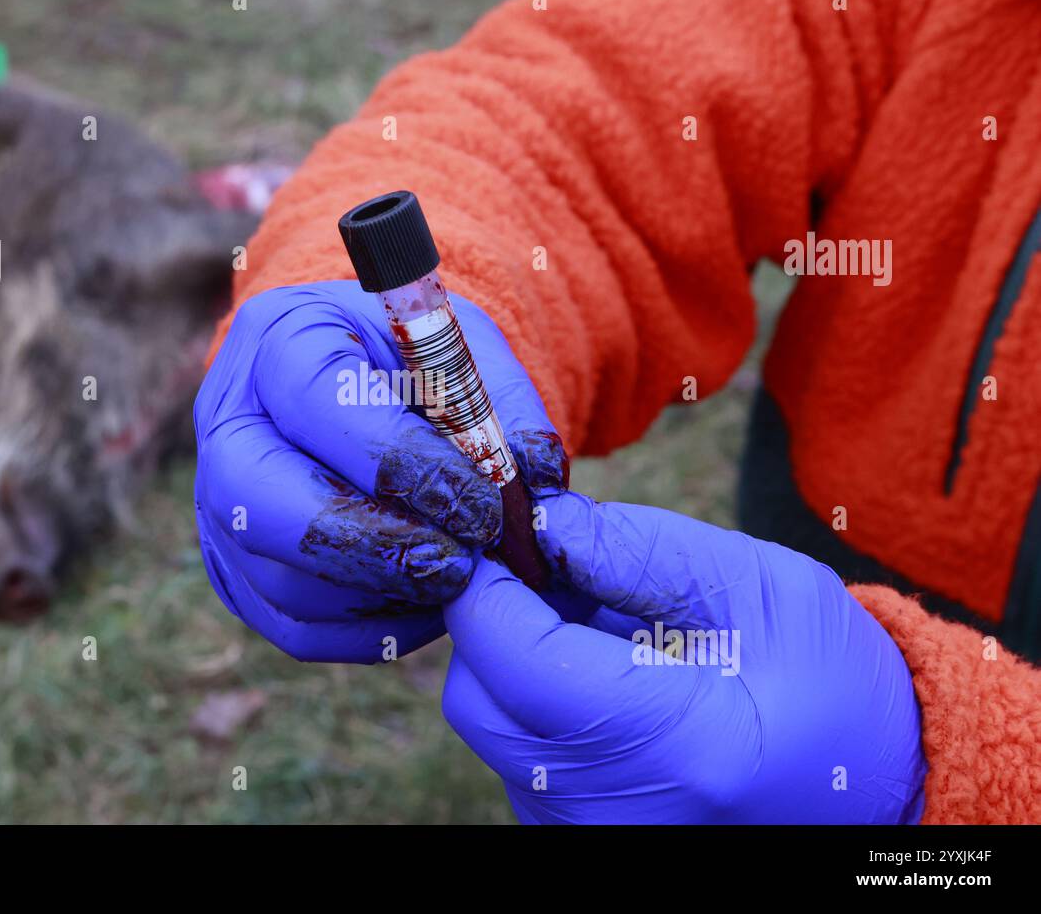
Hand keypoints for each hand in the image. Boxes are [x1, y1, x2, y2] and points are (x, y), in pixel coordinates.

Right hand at [194, 280, 567, 662]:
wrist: (356, 382)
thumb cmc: (410, 360)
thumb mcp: (460, 347)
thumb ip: (497, 403)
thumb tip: (530, 481)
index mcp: (276, 340)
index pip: (321, 406)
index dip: (406, 465)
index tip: (482, 505)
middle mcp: (225, 425)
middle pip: (262, 504)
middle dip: (377, 546)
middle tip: (463, 565)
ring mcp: (216, 508)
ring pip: (285, 581)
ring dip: (386, 595)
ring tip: (460, 578)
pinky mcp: (236, 573)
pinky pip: (298, 629)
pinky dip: (373, 631)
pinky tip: (430, 603)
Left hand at [442, 494, 927, 822]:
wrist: (880, 793)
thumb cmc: (834, 687)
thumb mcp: (759, 590)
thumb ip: (640, 550)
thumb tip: (542, 520)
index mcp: (669, 746)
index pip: (512, 655)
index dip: (489, 580)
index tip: (506, 530)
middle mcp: (610, 814)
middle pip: (478, 696)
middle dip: (497, 618)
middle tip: (558, 571)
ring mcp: (588, 838)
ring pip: (494, 726)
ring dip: (521, 660)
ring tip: (609, 629)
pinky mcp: (579, 838)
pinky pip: (523, 756)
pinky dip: (542, 703)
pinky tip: (613, 678)